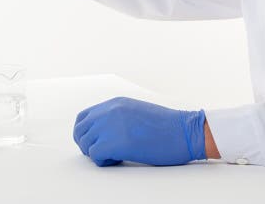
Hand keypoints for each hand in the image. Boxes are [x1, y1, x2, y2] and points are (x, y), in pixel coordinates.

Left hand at [72, 97, 206, 166]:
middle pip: (80, 131)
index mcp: (115, 103)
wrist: (184, 131)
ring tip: (115, 155)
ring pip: (86, 144)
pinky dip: (103, 161)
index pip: (84, 117)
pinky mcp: (116, 143)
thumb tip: (102, 132)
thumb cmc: (167, 126)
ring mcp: (112, 126)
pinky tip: (118, 159)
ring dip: (97, 153)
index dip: (84, 133)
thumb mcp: (137, 111)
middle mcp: (110, 111)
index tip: (93, 142)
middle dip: (87, 144)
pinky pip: (95, 155)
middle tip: (103, 152)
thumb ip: (117, 117)